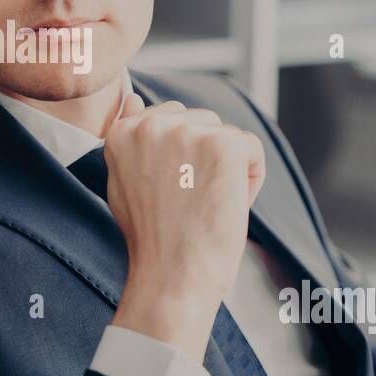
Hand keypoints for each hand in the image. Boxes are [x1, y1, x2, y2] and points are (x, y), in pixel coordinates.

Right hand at [104, 93, 266, 364]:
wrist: (172, 278)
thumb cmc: (152, 240)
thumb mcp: (125, 182)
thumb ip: (131, 139)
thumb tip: (133, 98)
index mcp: (123, 132)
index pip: (169, 121)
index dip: (178, 162)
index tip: (169, 194)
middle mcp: (151, 125)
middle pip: (201, 124)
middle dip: (204, 160)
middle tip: (187, 204)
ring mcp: (188, 132)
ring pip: (228, 137)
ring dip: (227, 171)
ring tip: (204, 206)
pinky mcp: (223, 145)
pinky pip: (252, 150)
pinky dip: (250, 181)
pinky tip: (225, 205)